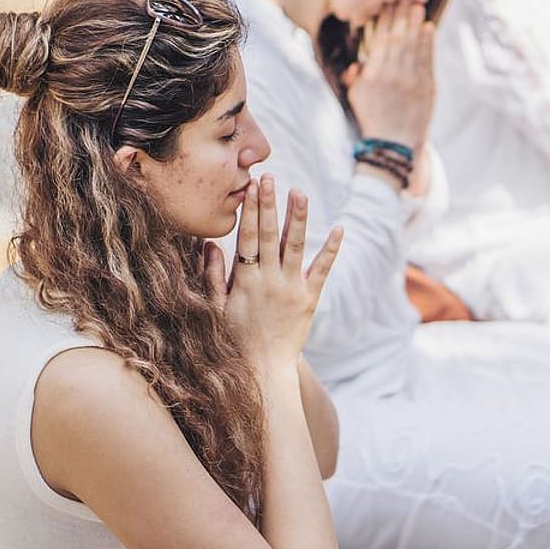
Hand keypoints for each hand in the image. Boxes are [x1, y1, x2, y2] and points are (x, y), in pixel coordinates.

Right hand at [203, 176, 341, 369]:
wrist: (263, 371)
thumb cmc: (233, 341)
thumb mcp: (215, 310)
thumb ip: (212, 276)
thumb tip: (210, 244)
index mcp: (245, 281)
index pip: (246, 237)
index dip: (249, 210)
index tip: (250, 187)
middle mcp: (270, 280)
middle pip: (269, 235)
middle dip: (270, 204)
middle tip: (269, 177)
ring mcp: (292, 288)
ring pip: (296, 246)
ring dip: (298, 218)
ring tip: (299, 192)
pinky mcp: (310, 299)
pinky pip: (322, 270)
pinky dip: (331, 249)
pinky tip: (339, 228)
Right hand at [344, 1, 435, 152]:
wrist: (394, 145)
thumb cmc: (372, 120)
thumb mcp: (355, 98)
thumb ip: (354, 78)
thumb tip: (358, 62)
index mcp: (372, 77)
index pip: (380, 42)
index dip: (384, 21)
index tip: (387, 5)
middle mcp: (392, 77)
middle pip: (398, 39)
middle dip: (401, 16)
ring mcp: (412, 82)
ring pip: (414, 47)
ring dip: (416, 24)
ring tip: (417, 6)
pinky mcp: (427, 88)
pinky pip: (427, 60)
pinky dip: (428, 43)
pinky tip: (428, 29)